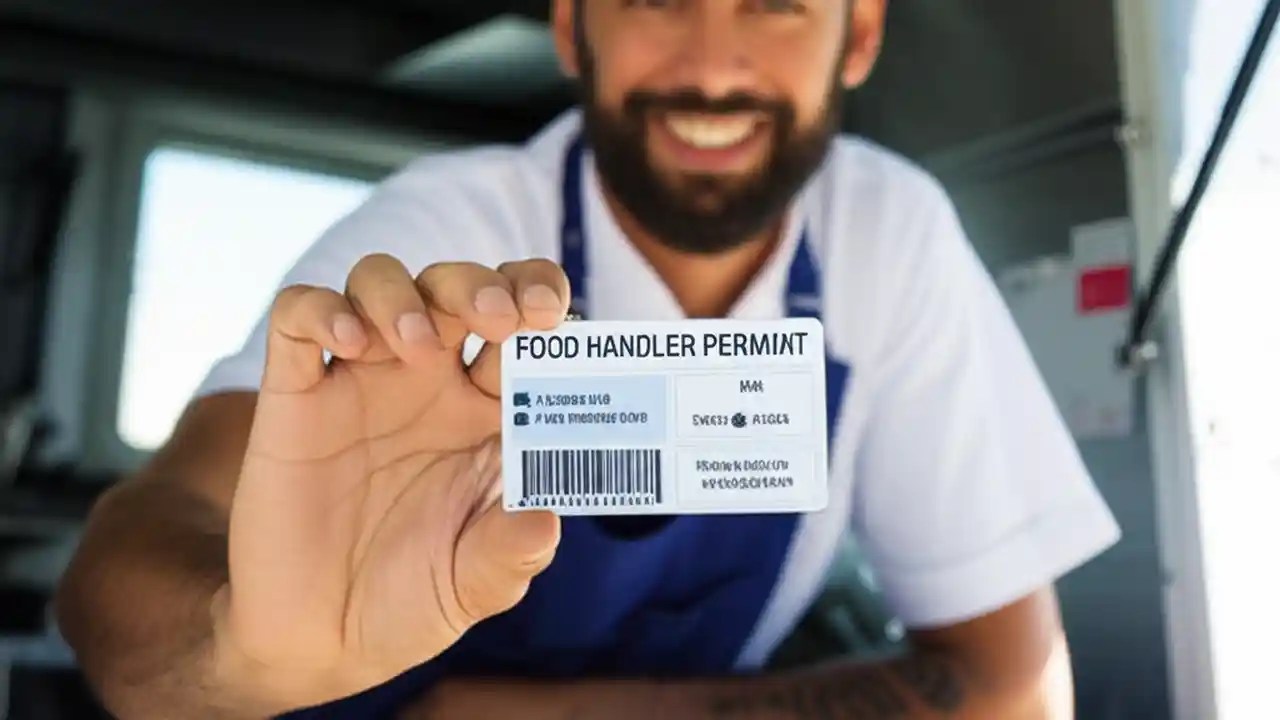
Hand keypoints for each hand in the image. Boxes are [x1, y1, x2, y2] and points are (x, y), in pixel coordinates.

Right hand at [213, 255, 567, 706]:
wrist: (317, 641)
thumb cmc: (409, 602)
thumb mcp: (471, 587)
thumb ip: (509, 556)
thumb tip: (546, 522)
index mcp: (488, 413)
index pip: (525, 326)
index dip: (542, 300)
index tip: (555, 317)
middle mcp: (430, 384)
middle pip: (459, 288)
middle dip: (486, 284)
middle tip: (504, 318)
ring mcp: (360, 382)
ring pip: (382, 283)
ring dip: (407, 294)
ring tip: (420, 347)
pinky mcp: (294, 396)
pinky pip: (298, 318)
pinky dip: (323, 311)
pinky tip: (350, 344)